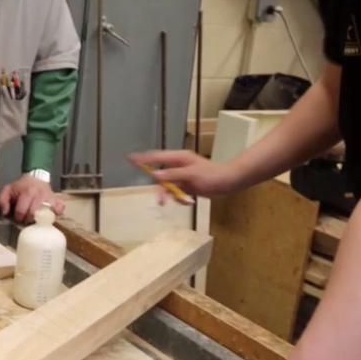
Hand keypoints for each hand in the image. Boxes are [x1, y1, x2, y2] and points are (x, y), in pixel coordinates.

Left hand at [0, 174, 64, 223]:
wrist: (37, 177)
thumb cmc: (22, 186)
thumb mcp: (9, 189)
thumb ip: (3, 200)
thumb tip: (5, 212)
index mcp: (27, 192)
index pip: (21, 211)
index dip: (18, 217)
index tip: (18, 217)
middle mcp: (39, 194)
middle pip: (33, 214)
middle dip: (28, 219)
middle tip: (26, 218)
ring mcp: (49, 198)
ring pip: (46, 214)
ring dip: (40, 219)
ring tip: (36, 218)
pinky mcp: (57, 200)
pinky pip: (59, 210)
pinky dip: (55, 214)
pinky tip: (49, 215)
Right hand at [127, 149, 243, 202]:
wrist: (230, 182)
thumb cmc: (212, 175)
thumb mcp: (192, 175)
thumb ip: (172, 175)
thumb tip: (155, 175)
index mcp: (178, 158)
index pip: (156, 157)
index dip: (143, 159)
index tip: (130, 159)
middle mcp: (178, 166)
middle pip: (161, 176)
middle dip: (161, 189)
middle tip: (161, 201)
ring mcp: (183, 176)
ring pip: (169, 186)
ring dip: (173, 196)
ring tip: (182, 202)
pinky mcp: (188, 185)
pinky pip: (177, 192)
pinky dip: (180, 198)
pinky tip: (189, 201)